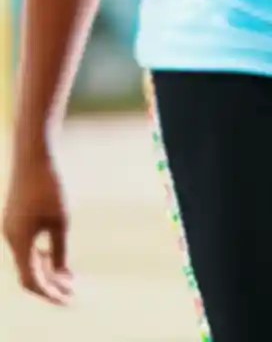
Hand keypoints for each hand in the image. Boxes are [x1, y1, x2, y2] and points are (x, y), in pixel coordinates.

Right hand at [3, 150, 73, 303]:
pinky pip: (27, 249)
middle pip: (29, 273)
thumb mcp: (61, 219)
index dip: (50, 294)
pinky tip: (59, 262)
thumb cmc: (50, 185)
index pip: (32, 280)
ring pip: (28, 261)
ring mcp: (11, 229)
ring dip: (48, 273)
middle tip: (74, 295)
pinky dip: (43, 259)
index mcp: (19, 240)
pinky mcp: (16, 221)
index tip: (69, 301)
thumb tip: (63, 273)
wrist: (33, 156)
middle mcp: (11, 238)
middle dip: (51, 286)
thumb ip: (61, 248)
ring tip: (70, 282)